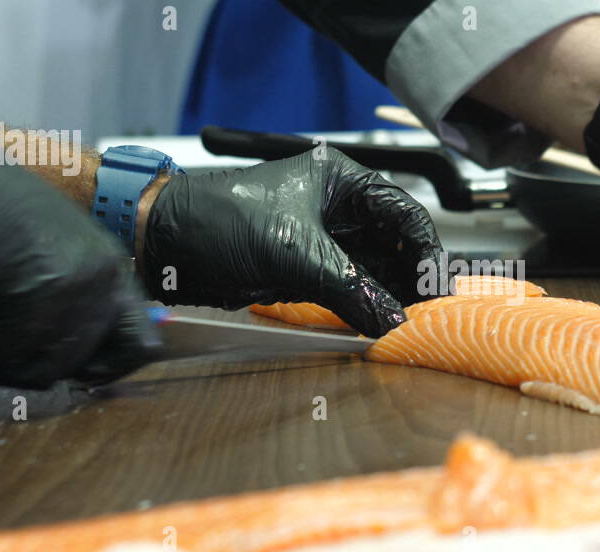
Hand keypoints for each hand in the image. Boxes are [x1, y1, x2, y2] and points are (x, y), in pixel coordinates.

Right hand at [0, 165, 157, 388]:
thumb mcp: (50, 260)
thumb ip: (68, 308)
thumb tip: (78, 372)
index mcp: (111, 272)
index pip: (140, 345)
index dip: (109, 370)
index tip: (76, 379)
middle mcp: (107, 278)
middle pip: (83, 364)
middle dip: (33, 368)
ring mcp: (83, 282)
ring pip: (48, 365)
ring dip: (3, 363)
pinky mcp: (47, 286)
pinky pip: (15, 351)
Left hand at [138, 149, 443, 336]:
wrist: (164, 244)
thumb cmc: (217, 219)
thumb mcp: (295, 251)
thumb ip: (350, 288)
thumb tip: (391, 320)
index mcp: (340, 181)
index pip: (402, 212)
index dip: (425, 249)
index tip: (436, 284)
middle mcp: (336, 208)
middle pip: (393, 243)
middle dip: (410, 276)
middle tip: (427, 311)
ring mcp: (322, 240)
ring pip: (372, 269)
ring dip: (388, 296)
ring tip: (406, 322)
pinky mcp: (306, 269)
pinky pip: (348, 288)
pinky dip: (363, 306)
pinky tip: (377, 323)